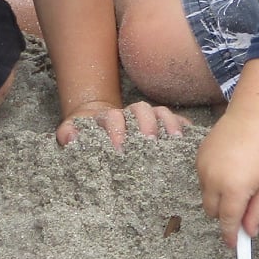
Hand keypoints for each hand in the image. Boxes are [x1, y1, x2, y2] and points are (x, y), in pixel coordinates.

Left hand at [56, 99, 188, 148]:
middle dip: (146, 124)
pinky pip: (176, 119)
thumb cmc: (87, 134)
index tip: (118, 149)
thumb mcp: (72, 131)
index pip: (114, 117)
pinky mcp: (161, 123)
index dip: (117, 131)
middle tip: (149, 142)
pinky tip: (189, 137)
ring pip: (160, 112)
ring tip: (174, 139)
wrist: (98, 125)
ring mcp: (147, 116)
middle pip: (141, 109)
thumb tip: (70, 137)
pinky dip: (183, 125)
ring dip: (168, 123)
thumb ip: (68, 133)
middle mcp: (130, 113)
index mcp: (109, 116)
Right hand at [196, 103, 258, 247]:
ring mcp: (203, 168)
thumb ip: (257, 211)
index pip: (227, 222)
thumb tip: (248, 232)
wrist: (254, 115)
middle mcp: (213, 180)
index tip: (233, 245)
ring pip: (206, 196)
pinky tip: (230, 167)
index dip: (230, 237)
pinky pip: (203, 179)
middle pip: (213, 212)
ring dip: (218, 198)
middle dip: (225, 215)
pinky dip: (213, 181)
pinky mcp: (198, 157)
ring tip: (238, 180)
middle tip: (242, 206)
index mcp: (234, 190)